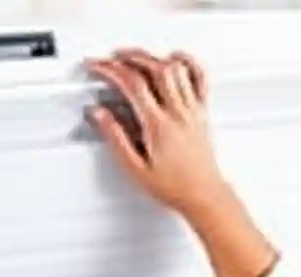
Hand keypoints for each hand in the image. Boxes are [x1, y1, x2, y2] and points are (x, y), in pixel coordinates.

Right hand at [85, 49, 234, 220]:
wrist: (204, 196)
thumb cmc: (174, 187)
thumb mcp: (134, 168)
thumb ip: (115, 137)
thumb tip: (98, 114)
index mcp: (159, 126)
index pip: (133, 84)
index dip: (110, 70)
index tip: (97, 67)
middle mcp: (178, 113)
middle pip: (154, 68)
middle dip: (129, 57)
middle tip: (112, 60)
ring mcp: (193, 110)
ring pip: (175, 68)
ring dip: (152, 57)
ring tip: (136, 58)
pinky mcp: (202, 111)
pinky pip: (200, 77)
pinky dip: (187, 61)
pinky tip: (175, 58)